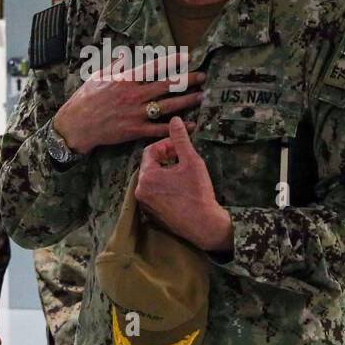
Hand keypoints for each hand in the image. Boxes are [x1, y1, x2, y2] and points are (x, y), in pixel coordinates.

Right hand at [53, 50, 205, 154]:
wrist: (76, 125)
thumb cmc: (85, 99)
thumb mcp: (98, 76)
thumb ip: (115, 64)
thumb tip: (125, 52)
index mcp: (125, 79)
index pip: (154, 67)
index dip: (172, 61)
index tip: (187, 56)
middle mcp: (134, 95)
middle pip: (166, 86)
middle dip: (187, 80)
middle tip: (203, 76)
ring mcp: (135, 113)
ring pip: (167, 107)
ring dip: (187, 101)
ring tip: (201, 97)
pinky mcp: (135, 130)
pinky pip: (159, 129)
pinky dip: (175, 127)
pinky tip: (190, 125)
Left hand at [136, 117, 233, 252]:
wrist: (203, 225)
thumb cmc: (197, 192)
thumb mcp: (191, 161)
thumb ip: (180, 140)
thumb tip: (175, 120)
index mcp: (147, 176)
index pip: (150, 151)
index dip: (166, 145)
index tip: (179, 146)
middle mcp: (140, 190)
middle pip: (149, 165)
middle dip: (165, 158)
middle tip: (182, 158)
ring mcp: (145, 204)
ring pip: (152, 179)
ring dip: (165, 172)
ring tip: (182, 172)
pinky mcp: (151, 213)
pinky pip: (154, 193)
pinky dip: (164, 186)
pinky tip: (180, 188)